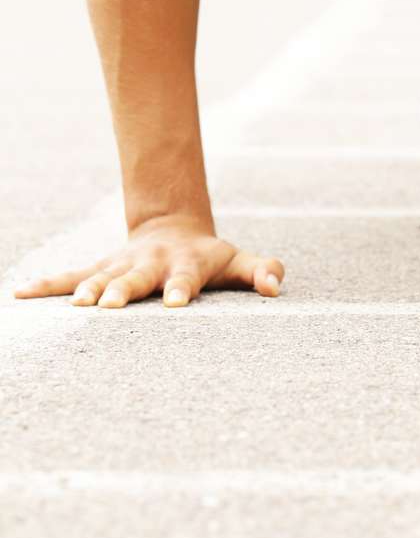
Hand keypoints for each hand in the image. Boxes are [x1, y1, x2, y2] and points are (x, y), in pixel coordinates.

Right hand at [13, 214, 284, 308]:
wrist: (173, 230)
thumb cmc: (210, 259)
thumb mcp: (238, 262)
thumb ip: (261, 271)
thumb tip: (275, 287)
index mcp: (185, 264)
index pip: (185, 278)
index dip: (182, 289)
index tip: (176, 304)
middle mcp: (149, 264)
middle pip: (136, 278)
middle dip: (124, 290)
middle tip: (112, 306)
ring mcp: (121, 266)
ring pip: (100, 277)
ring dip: (87, 291)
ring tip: (75, 307)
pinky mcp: (99, 270)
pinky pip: (70, 277)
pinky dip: (46, 284)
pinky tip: (20, 292)